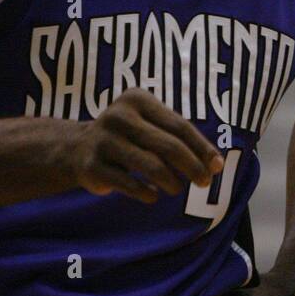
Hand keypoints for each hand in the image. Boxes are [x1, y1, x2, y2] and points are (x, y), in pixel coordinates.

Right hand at [66, 88, 222, 202]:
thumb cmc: (129, 138)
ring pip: (151, 166)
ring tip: (176, 189)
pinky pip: (129, 184)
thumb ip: (180, 140)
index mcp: (137, 100)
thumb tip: (216, 164)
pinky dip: (147, 193)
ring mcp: (103, 141)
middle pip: (169, 145)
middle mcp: (119, 116)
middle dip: (192, 167)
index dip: (202, 148)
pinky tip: (153, 195)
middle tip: (205, 183)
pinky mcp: (92, 167)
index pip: (180, 126)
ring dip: (171, 182)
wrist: (76, 149)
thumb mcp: (151, 127)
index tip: (218, 166)